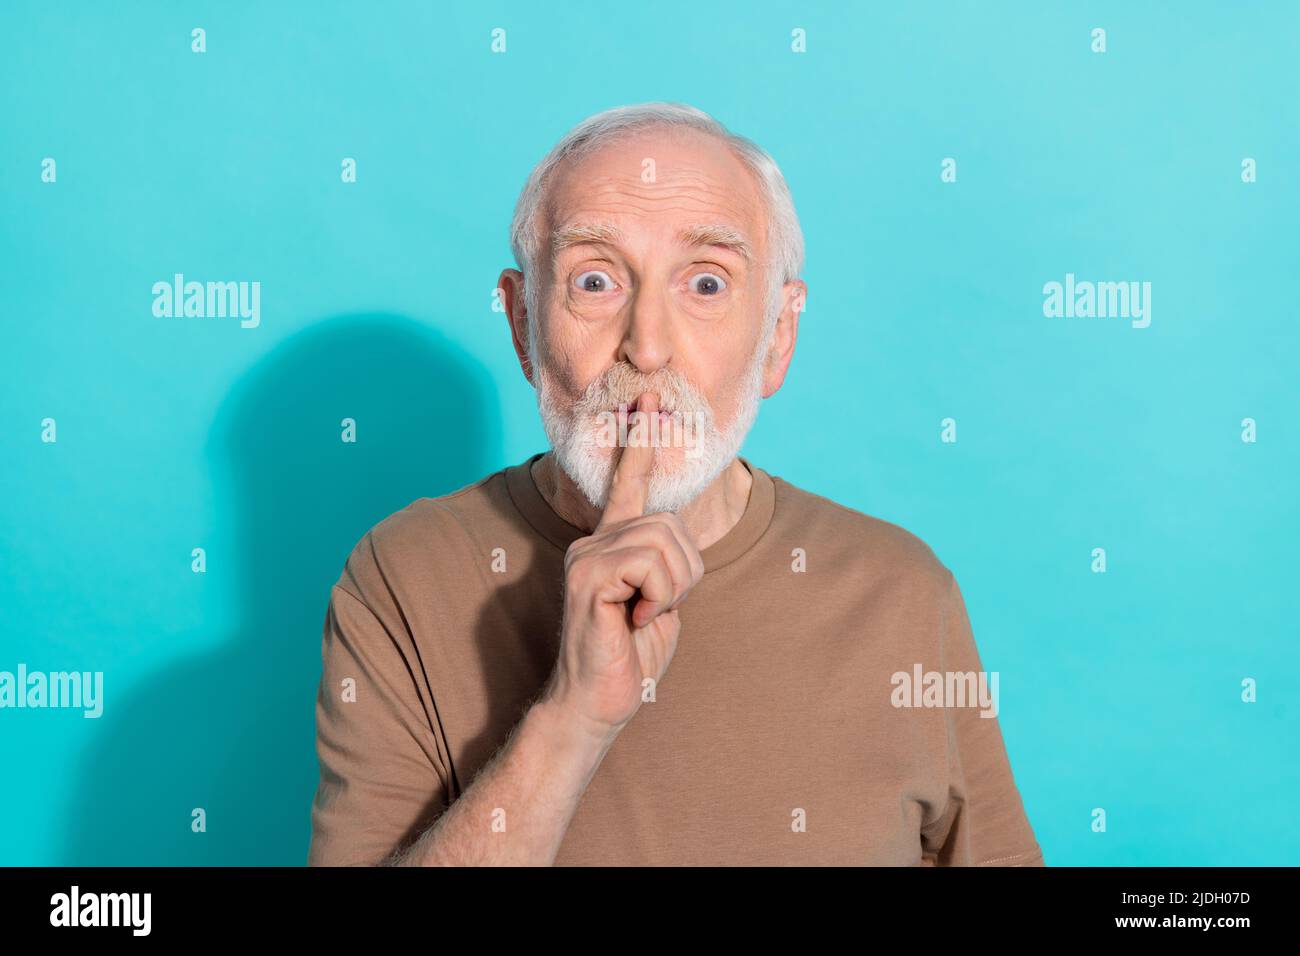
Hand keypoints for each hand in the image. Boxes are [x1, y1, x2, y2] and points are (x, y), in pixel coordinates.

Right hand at [545, 391, 705, 738]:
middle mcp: (593, 541)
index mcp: (612, 544)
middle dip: (684, 574)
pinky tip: (634, 621)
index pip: (629, 483)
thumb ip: (666, 562)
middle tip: (657, 610)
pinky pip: (650, 566)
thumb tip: (676, 539)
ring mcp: (586, 555)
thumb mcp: (662, 599)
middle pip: (670, 526)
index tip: (648, 398)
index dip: (640, 441)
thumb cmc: (631, 655)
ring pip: (664, 543)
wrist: (599, 700)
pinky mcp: (587, 576)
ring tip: (644, 616)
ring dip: (673, 589)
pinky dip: (660, 599)